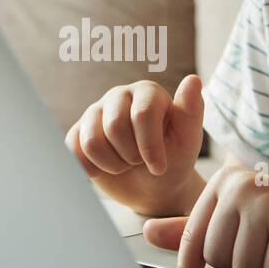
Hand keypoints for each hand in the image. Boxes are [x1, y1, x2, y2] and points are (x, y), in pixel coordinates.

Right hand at [65, 75, 205, 215]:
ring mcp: (95, 113)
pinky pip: (74, 151)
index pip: (142, 115)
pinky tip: (107, 168)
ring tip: (126, 164)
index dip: (149, 147)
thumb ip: (192, 111)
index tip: (159, 167)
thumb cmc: (173, 161)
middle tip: (141, 162)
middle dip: (131, 156)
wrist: (152, 188)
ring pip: (92, 142)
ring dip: (112, 165)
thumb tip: (194, 79)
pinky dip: (92, 168)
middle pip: (114, 127)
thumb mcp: (188, 141)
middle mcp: (119, 96)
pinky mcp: (77, 132)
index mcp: (147, 92)